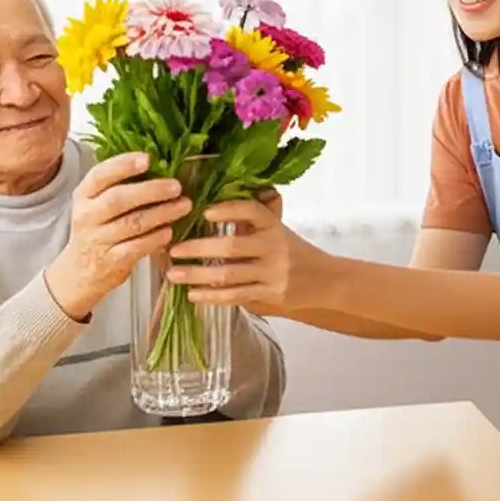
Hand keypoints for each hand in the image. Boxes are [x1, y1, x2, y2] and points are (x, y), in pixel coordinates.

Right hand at [44, 152, 190, 319]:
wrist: (80, 272)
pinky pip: (138, 247)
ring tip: (183, 205)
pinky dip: (156, 238)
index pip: (100, 175)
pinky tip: (170, 231)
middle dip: (151, 190)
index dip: (124, 165)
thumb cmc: (98, 230)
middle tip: (176, 186)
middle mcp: (87, 216)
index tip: (147, 158)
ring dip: (162, 213)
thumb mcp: (98, 204)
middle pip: (118, 198)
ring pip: (133, 223)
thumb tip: (161, 164)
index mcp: (84, 195)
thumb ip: (120, 185)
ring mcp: (98, 240)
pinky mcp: (112, 261)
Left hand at [165, 197, 330, 310]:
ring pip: (229, 274)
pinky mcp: (270, 295)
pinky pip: (236, 296)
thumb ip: (251, 222)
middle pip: (232, 246)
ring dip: (198, 275)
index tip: (205, 211)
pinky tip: (193, 295)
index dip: (229, 210)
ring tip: (174, 274)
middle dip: (199, 248)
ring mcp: (272, 273)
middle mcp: (274, 247)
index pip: (252, 212)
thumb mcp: (278, 230)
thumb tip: (215, 204)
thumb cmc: (294, 252)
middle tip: (174, 250)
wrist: (325, 281)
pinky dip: (212, 296)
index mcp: (274, 226)